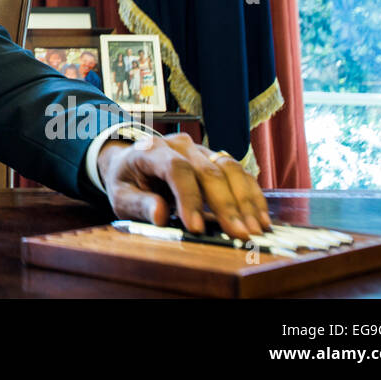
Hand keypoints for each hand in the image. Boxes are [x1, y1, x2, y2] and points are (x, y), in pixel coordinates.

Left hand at [97, 131, 271, 240]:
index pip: (176, 168)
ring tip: (255, 229)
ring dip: (244, 200)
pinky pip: (239, 173)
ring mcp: (199, 149)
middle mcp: (179, 145)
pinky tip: (260, 218)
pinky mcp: (214, 159)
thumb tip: (161, 215)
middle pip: (208, 170)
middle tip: (239, 234)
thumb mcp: (121, 196)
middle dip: (225, 204)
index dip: (189, 197)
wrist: (129, 163)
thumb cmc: (126, 182)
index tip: (197, 227)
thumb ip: (139, 204)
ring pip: (229, 168)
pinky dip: (251, 195)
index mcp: (150, 150)